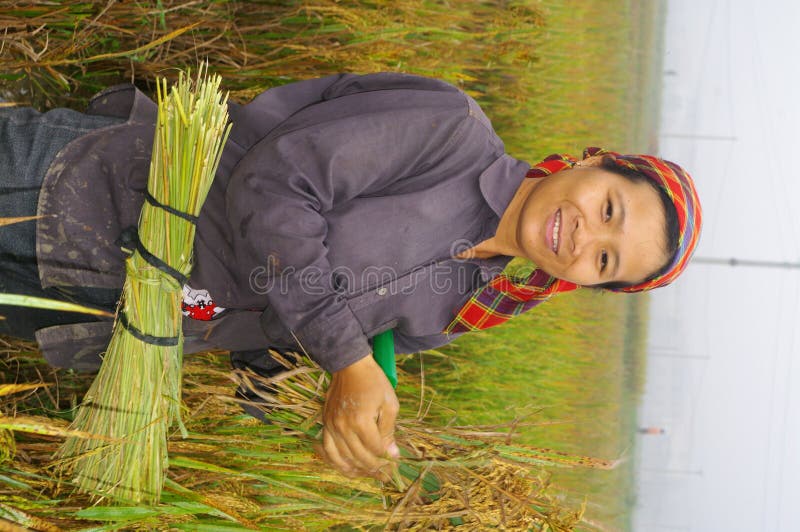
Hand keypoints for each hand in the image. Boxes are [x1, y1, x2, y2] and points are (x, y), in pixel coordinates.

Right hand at [319, 355, 399, 479]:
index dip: (387, 459)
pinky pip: (328, 451)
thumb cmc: (373, 382)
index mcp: (361, 421)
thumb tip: (392, 454)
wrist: (350, 365)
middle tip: (385, 475)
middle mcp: (343, 427)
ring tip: (369, 474)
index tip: (395, 462)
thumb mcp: (389, 403)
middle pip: (360, 457)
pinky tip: (347, 469)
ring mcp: (332, 426)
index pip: (375, 450)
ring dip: (357, 470)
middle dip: (375, 469)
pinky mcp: (325, 424)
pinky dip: (337, 463)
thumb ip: (389, 431)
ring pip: (343, 458)